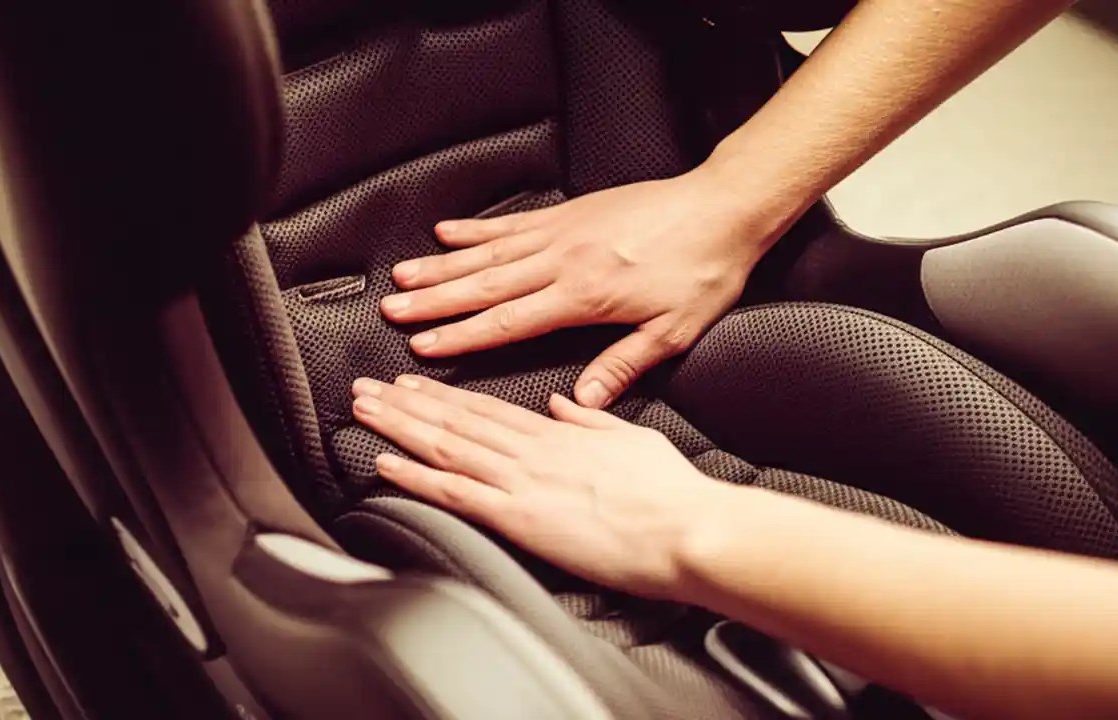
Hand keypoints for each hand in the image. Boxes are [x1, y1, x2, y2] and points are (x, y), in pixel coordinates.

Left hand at [351, 374, 730, 598]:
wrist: (687, 529)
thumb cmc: (670, 494)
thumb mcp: (632, 440)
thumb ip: (592, 421)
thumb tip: (563, 404)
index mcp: (559, 435)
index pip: (488, 408)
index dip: (444, 394)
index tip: (413, 383)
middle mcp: (532, 451)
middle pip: (456, 420)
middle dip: (405, 403)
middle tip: (367, 388)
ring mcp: (522, 482)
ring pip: (445, 445)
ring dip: (398, 427)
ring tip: (363, 412)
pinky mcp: (519, 517)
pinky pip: (454, 492)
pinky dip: (415, 476)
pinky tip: (385, 464)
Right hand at [381, 167, 779, 407]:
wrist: (724, 208)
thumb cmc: (704, 272)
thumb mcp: (672, 331)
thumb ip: (623, 364)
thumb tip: (582, 398)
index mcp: (584, 297)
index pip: (509, 322)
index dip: (462, 337)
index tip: (424, 347)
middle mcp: (564, 261)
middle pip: (485, 286)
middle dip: (435, 302)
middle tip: (393, 311)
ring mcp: (563, 232)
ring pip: (489, 253)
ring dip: (442, 266)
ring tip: (403, 277)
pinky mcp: (570, 212)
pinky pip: (512, 222)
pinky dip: (477, 229)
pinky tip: (447, 233)